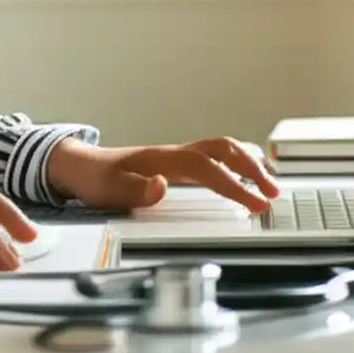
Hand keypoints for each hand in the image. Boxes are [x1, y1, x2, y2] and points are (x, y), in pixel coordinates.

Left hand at [47, 137, 279, 212]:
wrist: (80, 167)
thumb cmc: (95, 180)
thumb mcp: (108, 191)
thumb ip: (135, 190)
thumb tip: (163, 186)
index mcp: (163, 160)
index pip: (208, 167)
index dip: (234, 184)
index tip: (255, 203)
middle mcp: (174, 154)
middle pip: (223, 149)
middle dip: (252, 168)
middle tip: (273, 193)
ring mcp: (176, 157)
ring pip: (221, 150)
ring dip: (247, 164)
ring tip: (269, 185)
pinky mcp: (175, 164)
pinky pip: (213, 158)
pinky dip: (234, 164)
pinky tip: (243, 179)